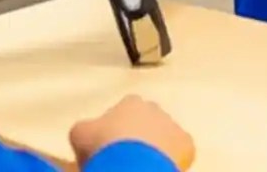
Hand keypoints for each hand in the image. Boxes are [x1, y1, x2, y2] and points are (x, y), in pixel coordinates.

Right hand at [70, 95, 194, 169]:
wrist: (132, 165)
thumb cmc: (103, 145)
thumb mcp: (79, 134)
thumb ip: (86, 129)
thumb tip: (90, 134)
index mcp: (130, 102)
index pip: (123, 110)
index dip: (115, 129)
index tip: (108, 146)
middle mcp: (155, 109)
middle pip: (146, 122)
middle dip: (138, 136)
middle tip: (126, 158)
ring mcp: (173, 126)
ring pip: (164, 137)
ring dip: (155, 149)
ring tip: (141, 166)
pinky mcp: (187, 145)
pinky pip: (179, 153)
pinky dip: (170, 161)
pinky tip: (157, 169)